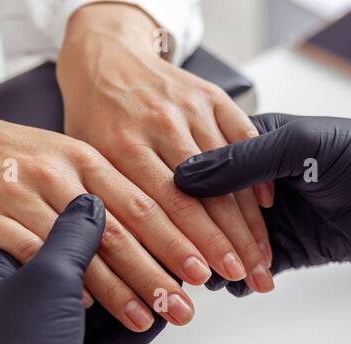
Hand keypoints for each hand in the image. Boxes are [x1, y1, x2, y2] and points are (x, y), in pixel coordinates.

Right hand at [0, 105, 201, 330]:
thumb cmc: (1, 158)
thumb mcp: (57, 159)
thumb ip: (100, 192)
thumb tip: (151, 230)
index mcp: (83, 156)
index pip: (144, 199)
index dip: (179, 236)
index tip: (206, 266)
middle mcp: (58, 172)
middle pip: (122, 227)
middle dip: (162, 269)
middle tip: (190, 301)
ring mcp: (24, 193)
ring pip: (83, 247)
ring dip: (123, 286)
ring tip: (152, 314)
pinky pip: (34, 253)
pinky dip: (63, 280)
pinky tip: (89, 305)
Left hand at [0, 194, 161, 343]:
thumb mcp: (49, 277)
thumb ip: (73, 237)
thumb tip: (90, 202)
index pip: (45, 229)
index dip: (88, 220)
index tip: (125, 210)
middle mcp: (14, 303)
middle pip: (76, 268)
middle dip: (122, 260)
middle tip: (159, 247)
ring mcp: (40, 337)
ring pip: (96, 306)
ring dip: (134, 295)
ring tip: (172, 280)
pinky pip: (101, 338)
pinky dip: (131, 326)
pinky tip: (161, 313)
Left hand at [57, 2, 274, 293]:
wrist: (104, 55)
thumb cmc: (93, 119)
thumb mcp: (84, 163)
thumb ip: (104, 207)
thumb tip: (122, 271)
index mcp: (120, 146)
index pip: (163, 208)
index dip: (189, 247)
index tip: (210, 279)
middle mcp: (156, 125)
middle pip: (203, 196)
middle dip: (231, 245)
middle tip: (250, 279)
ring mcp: (187, 107)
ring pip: (229, 173)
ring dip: (250, 221)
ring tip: (263, 259)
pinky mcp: (210, 95)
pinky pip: (242, 138)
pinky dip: (257, 173)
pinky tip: (266, 209)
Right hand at [174, 113, 350, 295]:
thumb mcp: (303, 147)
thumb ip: (246, 160)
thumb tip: (188, 176)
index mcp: (255, 141)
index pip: (205, 162)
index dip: (183, 185)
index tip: (163, 205)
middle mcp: (257, 180)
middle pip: (209, 208)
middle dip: (194, 231)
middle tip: (180, 249)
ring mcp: (269, 218)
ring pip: (225, 242)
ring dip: (213, 259)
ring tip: (200, 274)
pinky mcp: (285, 251)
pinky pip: (251, 268)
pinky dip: (237, 279)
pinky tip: (228, 286)